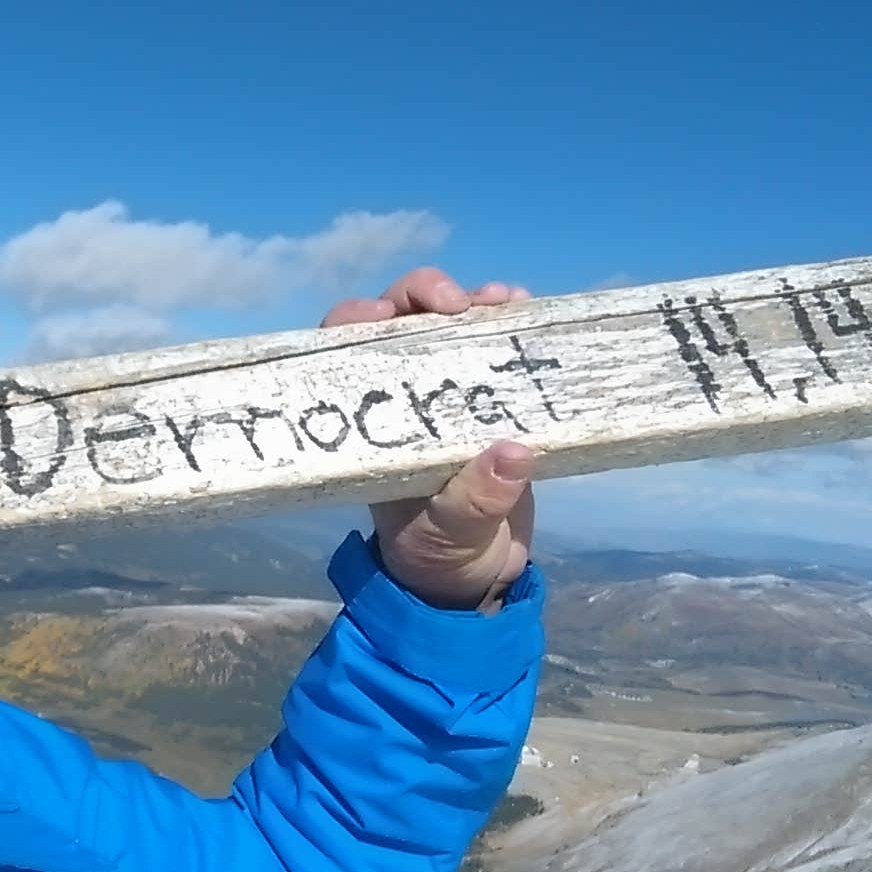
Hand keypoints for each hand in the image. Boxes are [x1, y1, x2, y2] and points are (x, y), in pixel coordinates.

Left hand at [321, 268, 536, 611]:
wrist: (476, 575)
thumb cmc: (439, 554)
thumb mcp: (452, 535)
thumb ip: (475, 502)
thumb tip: (514, 454)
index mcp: (371, 425)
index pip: (342, 354)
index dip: (355, 321)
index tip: (380, 315)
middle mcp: (402, 396)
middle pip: (397, 320)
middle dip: (421, 296)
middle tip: (455, 303)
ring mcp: (447, 390)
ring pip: (447, 321)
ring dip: (473, 302)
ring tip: (504, 302)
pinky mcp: (491, 396)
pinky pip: (494, 343)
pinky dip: (510, 321)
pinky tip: (528, 311)